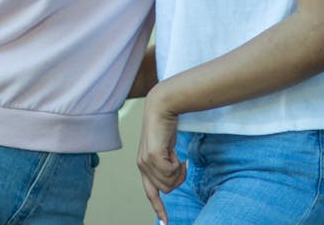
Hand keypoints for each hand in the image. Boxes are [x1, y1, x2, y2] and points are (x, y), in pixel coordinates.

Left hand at [137, 87, 186, 223]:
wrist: (161, 108)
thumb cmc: (165, 128)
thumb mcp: (166, 151)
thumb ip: (165, 166)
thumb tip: (172, 181)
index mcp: (144, 166)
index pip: (150, 193)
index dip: (159, 208)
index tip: (165, 222)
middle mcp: (142, 166)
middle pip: (166, 189)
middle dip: (178, 179)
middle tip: (181, 163)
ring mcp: (146, 162)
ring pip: (170, 183)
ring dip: (179, 172)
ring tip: (177, 156)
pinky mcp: (152, 156)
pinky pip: (172, 172)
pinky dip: (179, 165)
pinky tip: (176, 152)